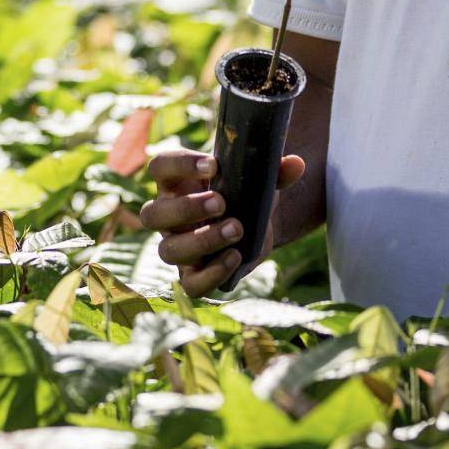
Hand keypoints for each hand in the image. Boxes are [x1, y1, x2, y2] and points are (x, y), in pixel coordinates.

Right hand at [139, 150, 306, 296]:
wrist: (253, 228)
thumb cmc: (243, 195)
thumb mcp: (256, 181)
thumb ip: (274, 172)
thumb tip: (296, 165)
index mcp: (176, 183)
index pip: (160, 167)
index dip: (181, 165)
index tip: (213, 164)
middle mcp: (168, 216)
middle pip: (152, 214)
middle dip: (186, 208)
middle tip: (221, 202)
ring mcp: (176, 248)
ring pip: (167, 251)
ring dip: (202, 240)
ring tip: (236, 229)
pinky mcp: (192, 275)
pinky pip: (190, 284)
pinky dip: (212, 273)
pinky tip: (236, 257)